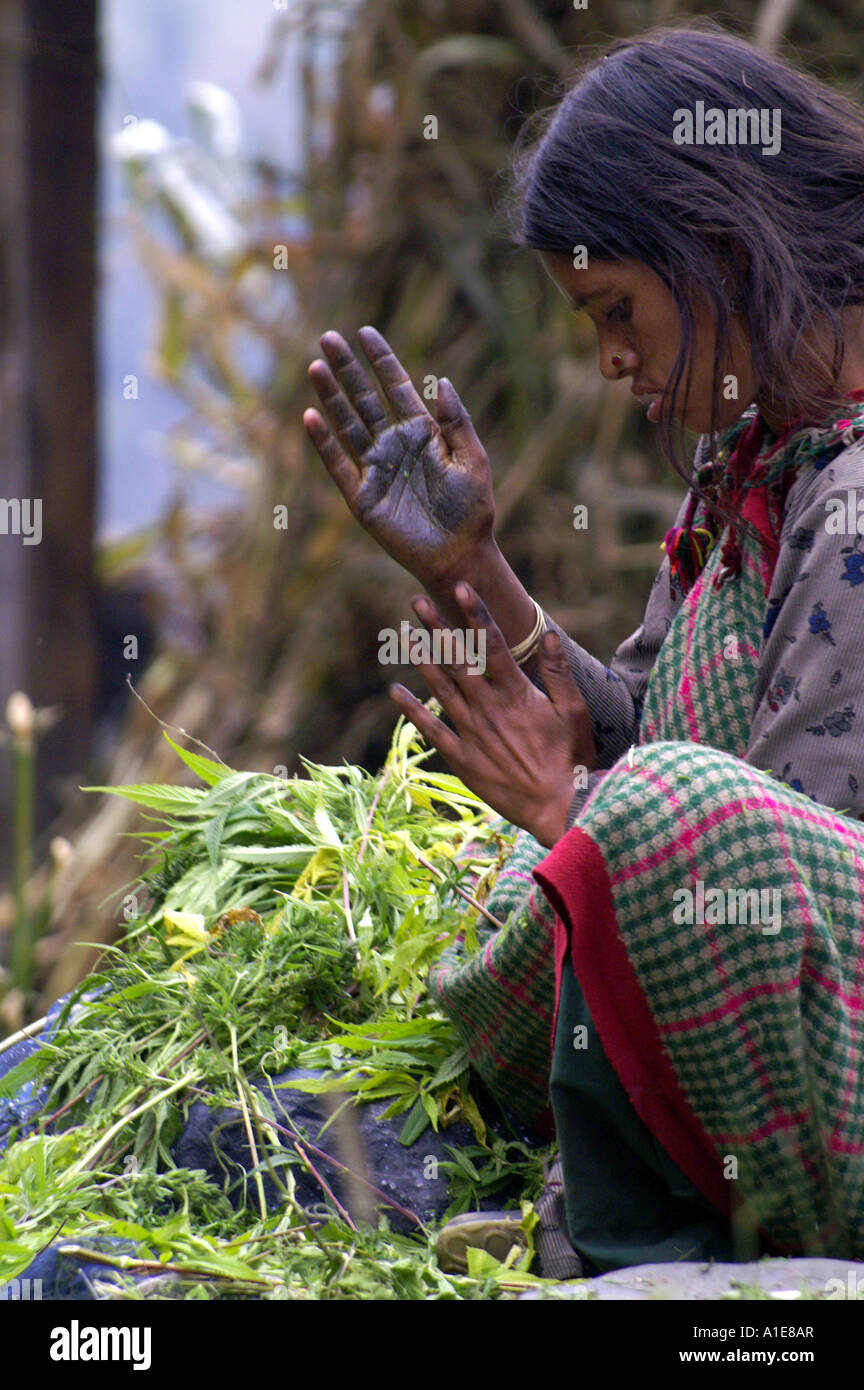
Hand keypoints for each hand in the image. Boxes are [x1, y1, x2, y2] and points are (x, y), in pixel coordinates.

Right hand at [303, 327, 495, 587]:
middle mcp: (394, 445)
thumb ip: (456, 421)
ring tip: (315, 366)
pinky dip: (324, 442)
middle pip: (364, 399)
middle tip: (328, 337)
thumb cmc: (472, 510)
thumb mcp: (473, 459)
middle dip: (347, 369)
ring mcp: (376, 469)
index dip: (381, 360)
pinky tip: (311, 416)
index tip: (365, 333)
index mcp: (422, 433)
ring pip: (347, 424)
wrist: (459, 554)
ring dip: (331, 397)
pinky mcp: (362, 496)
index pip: (396, 388)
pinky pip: (338, 464)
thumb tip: (441, 381)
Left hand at [387, 583, 596, 847]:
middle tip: (417, 601)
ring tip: (404, 633)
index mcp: (517, 694)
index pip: (491, 644)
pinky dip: (412, 710)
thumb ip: (559, 672)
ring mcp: (472, 733)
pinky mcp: (462, 758)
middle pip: (458, 660)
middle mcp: (489, 708)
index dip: (475, 614)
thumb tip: (548, 634)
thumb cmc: (572, 758)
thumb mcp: (575, 711)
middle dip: (437, 628)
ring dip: (422, 659)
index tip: (460, 587)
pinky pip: (432, 730)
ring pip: (441, 688)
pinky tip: (395, 690)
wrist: (558, 807)